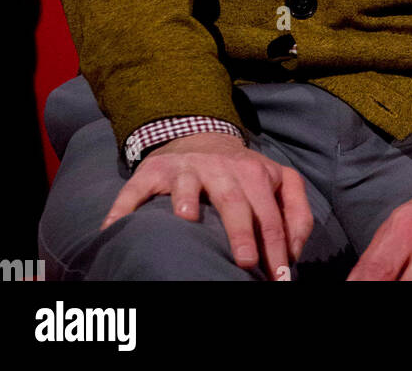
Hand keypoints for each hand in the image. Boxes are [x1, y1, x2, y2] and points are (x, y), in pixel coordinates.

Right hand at [99, 132, 313, 279]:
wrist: (199, 136)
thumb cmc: (242, 174)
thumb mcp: (278, 182)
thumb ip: (296, 211)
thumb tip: (295, 251)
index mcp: (255, 173)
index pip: (270, 212)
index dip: (277, 245)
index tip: (279, 276)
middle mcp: (222, 168)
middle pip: (235, 199)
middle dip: (243, 231)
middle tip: (247, 261)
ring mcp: (186, 168)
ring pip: (188, 185)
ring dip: (188, 201)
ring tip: (188, 219)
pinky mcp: (154, 171)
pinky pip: (136, 189)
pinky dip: (125, 206)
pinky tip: (115, 225)